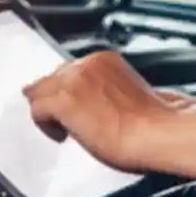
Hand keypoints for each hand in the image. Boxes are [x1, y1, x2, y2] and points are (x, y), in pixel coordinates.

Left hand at [22, 50, 174, 170]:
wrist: (158, 133)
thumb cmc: (155, 123)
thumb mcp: (133, 96)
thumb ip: (111, 92)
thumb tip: (102, 106)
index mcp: (106, 60)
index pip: (72, 70)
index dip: (70, 90)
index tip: (77, 107)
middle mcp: (86, 64)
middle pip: (52, 78)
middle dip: (56, 97)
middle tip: (66, 121)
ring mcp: (73, 81)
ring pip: (40, 92)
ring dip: (49, 110)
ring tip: (63, 130)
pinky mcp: (63, 102)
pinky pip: (38, 110)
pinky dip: (44, 125)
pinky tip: (60, 136)